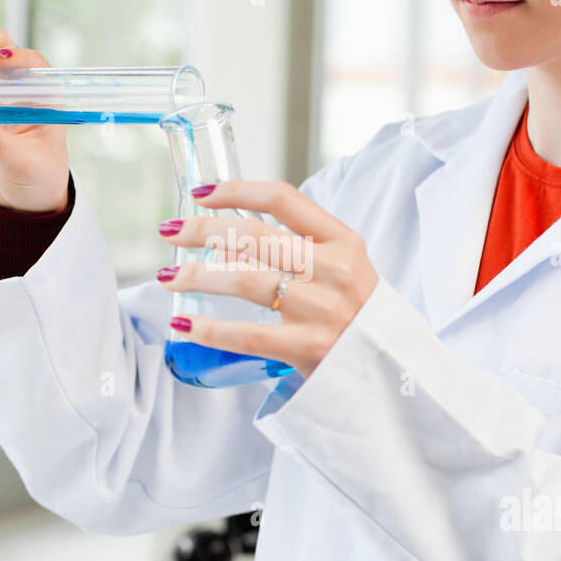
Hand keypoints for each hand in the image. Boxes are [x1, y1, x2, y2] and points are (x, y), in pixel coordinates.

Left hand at [155, 180, 379, 379]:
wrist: (392, 370)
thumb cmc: (357, 314)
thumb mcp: (346, 268)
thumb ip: (303, 247)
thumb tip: (231, 232)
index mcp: (343, 242)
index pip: (283, 199)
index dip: (236, 190)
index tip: (201, 194)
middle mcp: (333, 270)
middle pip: (253, 236)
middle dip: (202, 230)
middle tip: (171, 232)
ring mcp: (321, 310)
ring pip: (245, 280)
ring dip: (197, 275)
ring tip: (169, 277)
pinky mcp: (308, 348)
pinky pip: (247, 335)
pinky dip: (209, 330)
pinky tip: (183, 325)